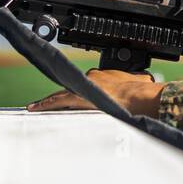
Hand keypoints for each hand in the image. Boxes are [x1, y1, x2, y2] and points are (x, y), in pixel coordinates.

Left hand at [27, 69, 164, 117]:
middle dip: (63, 97)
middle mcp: (91, 78)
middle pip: (72, 88)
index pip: (87, 83)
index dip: (81, 90)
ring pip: (61, 94)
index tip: (78, 96)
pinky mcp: (77, 98)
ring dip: (50, 101)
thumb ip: (139, 81)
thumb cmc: (142, 92)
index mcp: (105, 76)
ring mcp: (82, 87)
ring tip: (36, 107)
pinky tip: (35, 108)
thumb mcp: (141, 81)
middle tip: (52, 105)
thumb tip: (147, 81)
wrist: (139, 97)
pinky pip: (57, 101)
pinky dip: (45, 104)